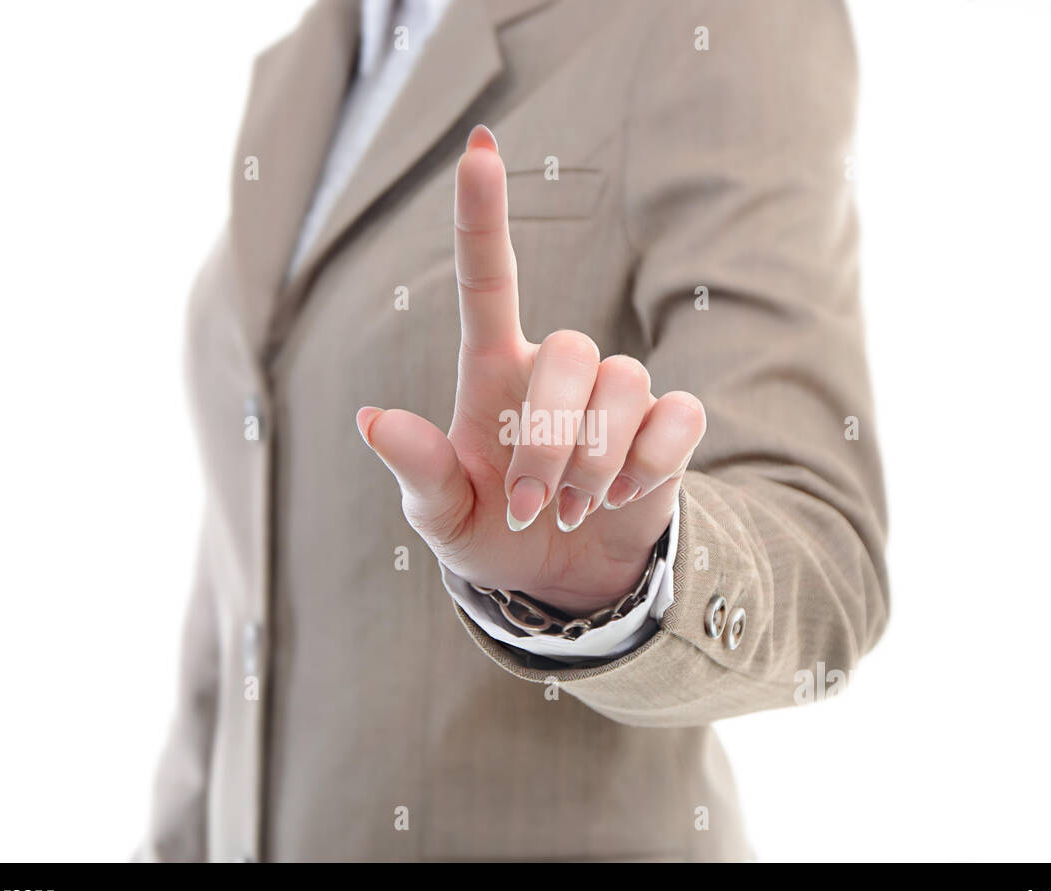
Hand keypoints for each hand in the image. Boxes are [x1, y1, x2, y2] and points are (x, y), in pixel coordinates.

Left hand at [356, 125, 705, 615]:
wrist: (561, 582)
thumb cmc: (490, 534)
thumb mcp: (441, 516)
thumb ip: (418, 470)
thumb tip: (372, 419)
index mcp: (494, 376)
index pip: (489, 281)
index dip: (483, 217)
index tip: (478, 148)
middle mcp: (558, 374)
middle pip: (574, 349)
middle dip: (553, 437)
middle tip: (533, 506)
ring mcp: (617, 399)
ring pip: (626, 381)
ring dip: (596, 461)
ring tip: (574, 511)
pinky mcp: (665, 431)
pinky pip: (678, 416)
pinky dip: (650, 464)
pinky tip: (623, 497)